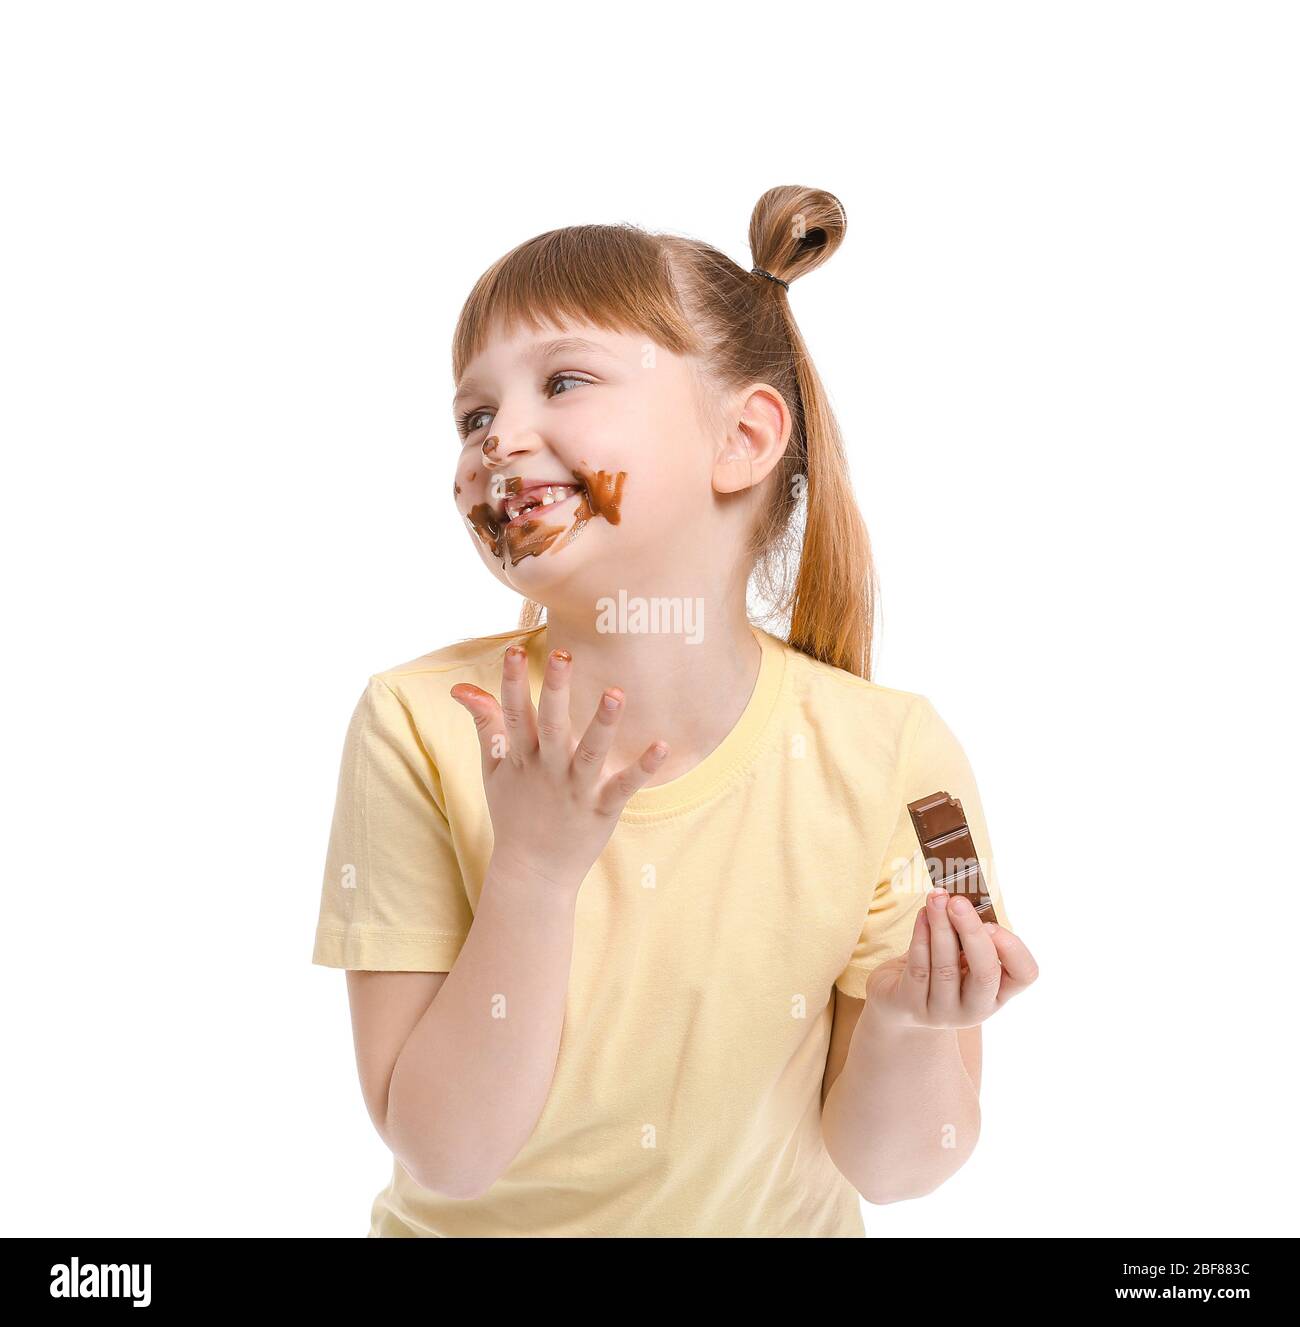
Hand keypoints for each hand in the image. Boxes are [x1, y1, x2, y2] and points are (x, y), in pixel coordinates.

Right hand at [450, 644, 669, 895]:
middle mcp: (548, 770)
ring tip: (616, 692)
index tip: (513, 650)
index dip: (512, 683)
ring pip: (590, 753)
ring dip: (603, 723)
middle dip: (556, 692)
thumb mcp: (493, 768)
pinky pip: (624, 786)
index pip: (514, 714)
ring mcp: (576, 790)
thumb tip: (461, 686)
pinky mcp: (602, 809)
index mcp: (521, 758)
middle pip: (551, 726)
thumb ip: (486, 723)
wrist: (532, 871)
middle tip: (564, 656)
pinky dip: (642, 768)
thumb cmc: (514, 812)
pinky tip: (662, 745)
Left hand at [863, 888, 1038, 1030]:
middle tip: (958, 902)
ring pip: (946, 968)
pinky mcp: (912, 1007)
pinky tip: (922, 915)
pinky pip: (919, 968)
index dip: (1012, 948)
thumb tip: (964, 898)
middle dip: (972, 933)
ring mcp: (943, 1013)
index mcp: (999, 992)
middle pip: (986, 974)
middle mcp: (976, 1008)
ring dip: (940, 926)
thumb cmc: (939, 966)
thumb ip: (969, 934)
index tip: (992, 924)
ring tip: (936, 898)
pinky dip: (920, 937)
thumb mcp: (962, 954)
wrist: (901, 1000)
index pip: (1025, 974)